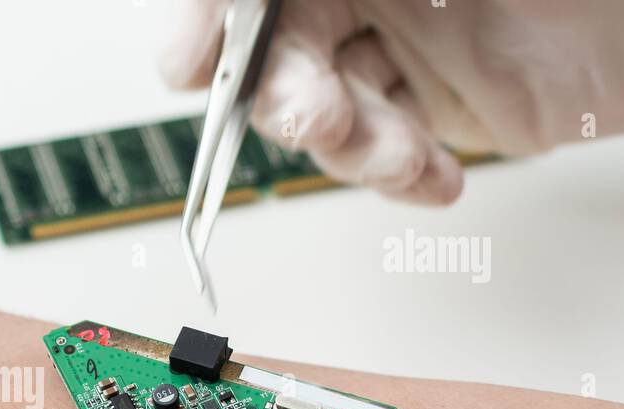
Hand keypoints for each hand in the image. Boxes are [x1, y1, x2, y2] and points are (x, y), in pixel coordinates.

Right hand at [160, 0, 623, 203]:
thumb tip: (245, 1)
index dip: (208, 19)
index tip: (190, 58)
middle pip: (274, 50)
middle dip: (285, 95)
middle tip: (314, 115)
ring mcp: (400, 46)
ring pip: (322, 111)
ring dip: (351, 149)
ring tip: (400, 154)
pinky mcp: (433, 105)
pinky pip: (381, 151)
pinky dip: (398, 176)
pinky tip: (430, 176)